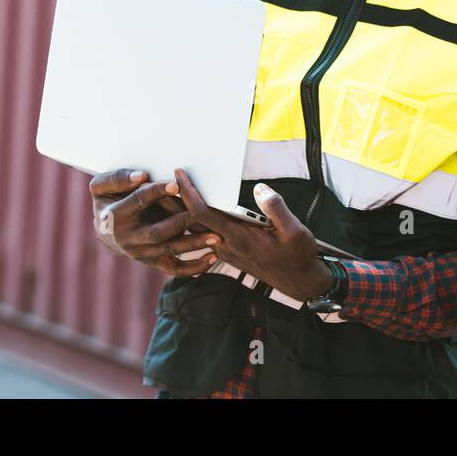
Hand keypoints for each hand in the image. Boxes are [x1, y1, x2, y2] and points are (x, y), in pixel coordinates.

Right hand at [88, 168, 220, 276]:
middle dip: (181, 223)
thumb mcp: (102, 187)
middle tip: (201, 214)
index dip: (157, 192)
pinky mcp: (154, 261)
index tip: (176, 184)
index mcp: (116, 216)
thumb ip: (117, 178)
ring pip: (170, 250)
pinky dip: (194, 267)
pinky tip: (213, 258)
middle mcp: (129, 238)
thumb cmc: (108, 201)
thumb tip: (141, 176)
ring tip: (216, 238)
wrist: (106, 232)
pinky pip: (175, 268)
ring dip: (194, 245)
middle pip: (158, 232)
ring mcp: (143, 253)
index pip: (138, 202)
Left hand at [174, 170, 333, 300]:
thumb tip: (259, 189)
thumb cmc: (298, 255)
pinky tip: (185, 213)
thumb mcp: (295, 231)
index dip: (189, 192)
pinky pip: (203, 236)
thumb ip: (276, 209)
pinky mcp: (229, 253)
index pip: (204, 213)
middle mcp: (227, 246)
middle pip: (190, 222)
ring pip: (194, 231)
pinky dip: (191, 223)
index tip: (179, 173)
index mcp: (240, 238)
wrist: (299, 282)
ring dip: (178, 212)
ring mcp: (226, 251)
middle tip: (156, 180)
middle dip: (173, 201)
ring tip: (164, 193)